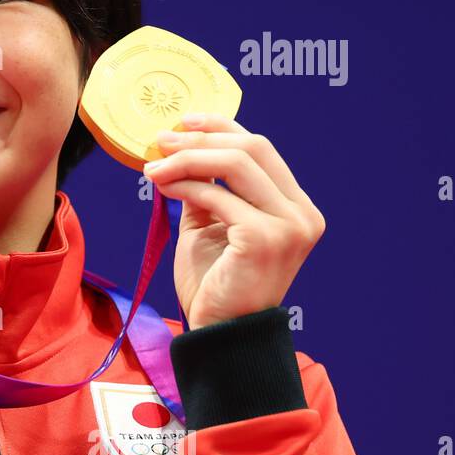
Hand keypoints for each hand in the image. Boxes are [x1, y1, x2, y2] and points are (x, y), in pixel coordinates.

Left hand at [142, 112, 325, 330]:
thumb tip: (179, 150)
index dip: (222, 126)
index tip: (184, 121)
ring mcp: (289, 226)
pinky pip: (217, 196)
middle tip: (160, 141)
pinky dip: (185, 186)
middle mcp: (301, 213)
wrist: (220, 332)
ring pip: (235, 164)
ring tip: (153, 167)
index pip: (261, 149)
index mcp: (295, 207)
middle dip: (201, 138)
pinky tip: (162, 187)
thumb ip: (207, 190)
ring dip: (187, 159)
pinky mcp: (264, 239)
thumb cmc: (215, 284)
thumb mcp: (212, 227)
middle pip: (252, 148)